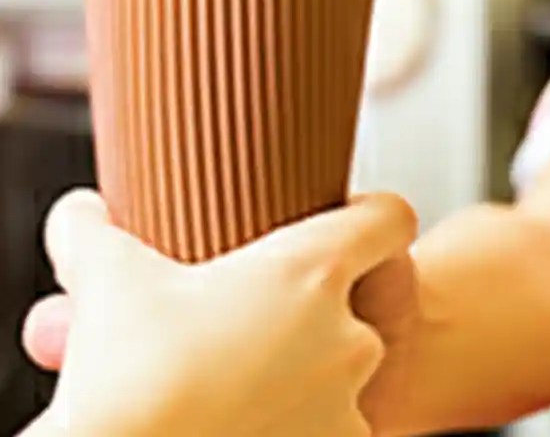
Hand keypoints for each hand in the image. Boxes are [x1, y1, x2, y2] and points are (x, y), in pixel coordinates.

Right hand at [24, 189, 416, 436]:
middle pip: (351, 302)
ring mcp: (346, 402)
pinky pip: (326, 427)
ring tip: (233, 379)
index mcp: (311, 273)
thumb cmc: (125, 384)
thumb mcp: (104, 282)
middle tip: (242, 319)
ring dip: (297, 373)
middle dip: (302, 311)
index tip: (348, 221)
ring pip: (336, 372)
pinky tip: (242, 418)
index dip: (371, 215)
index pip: (389, 219)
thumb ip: (95, 231)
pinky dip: (294, 423)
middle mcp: (347, 335)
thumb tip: (82, 213)